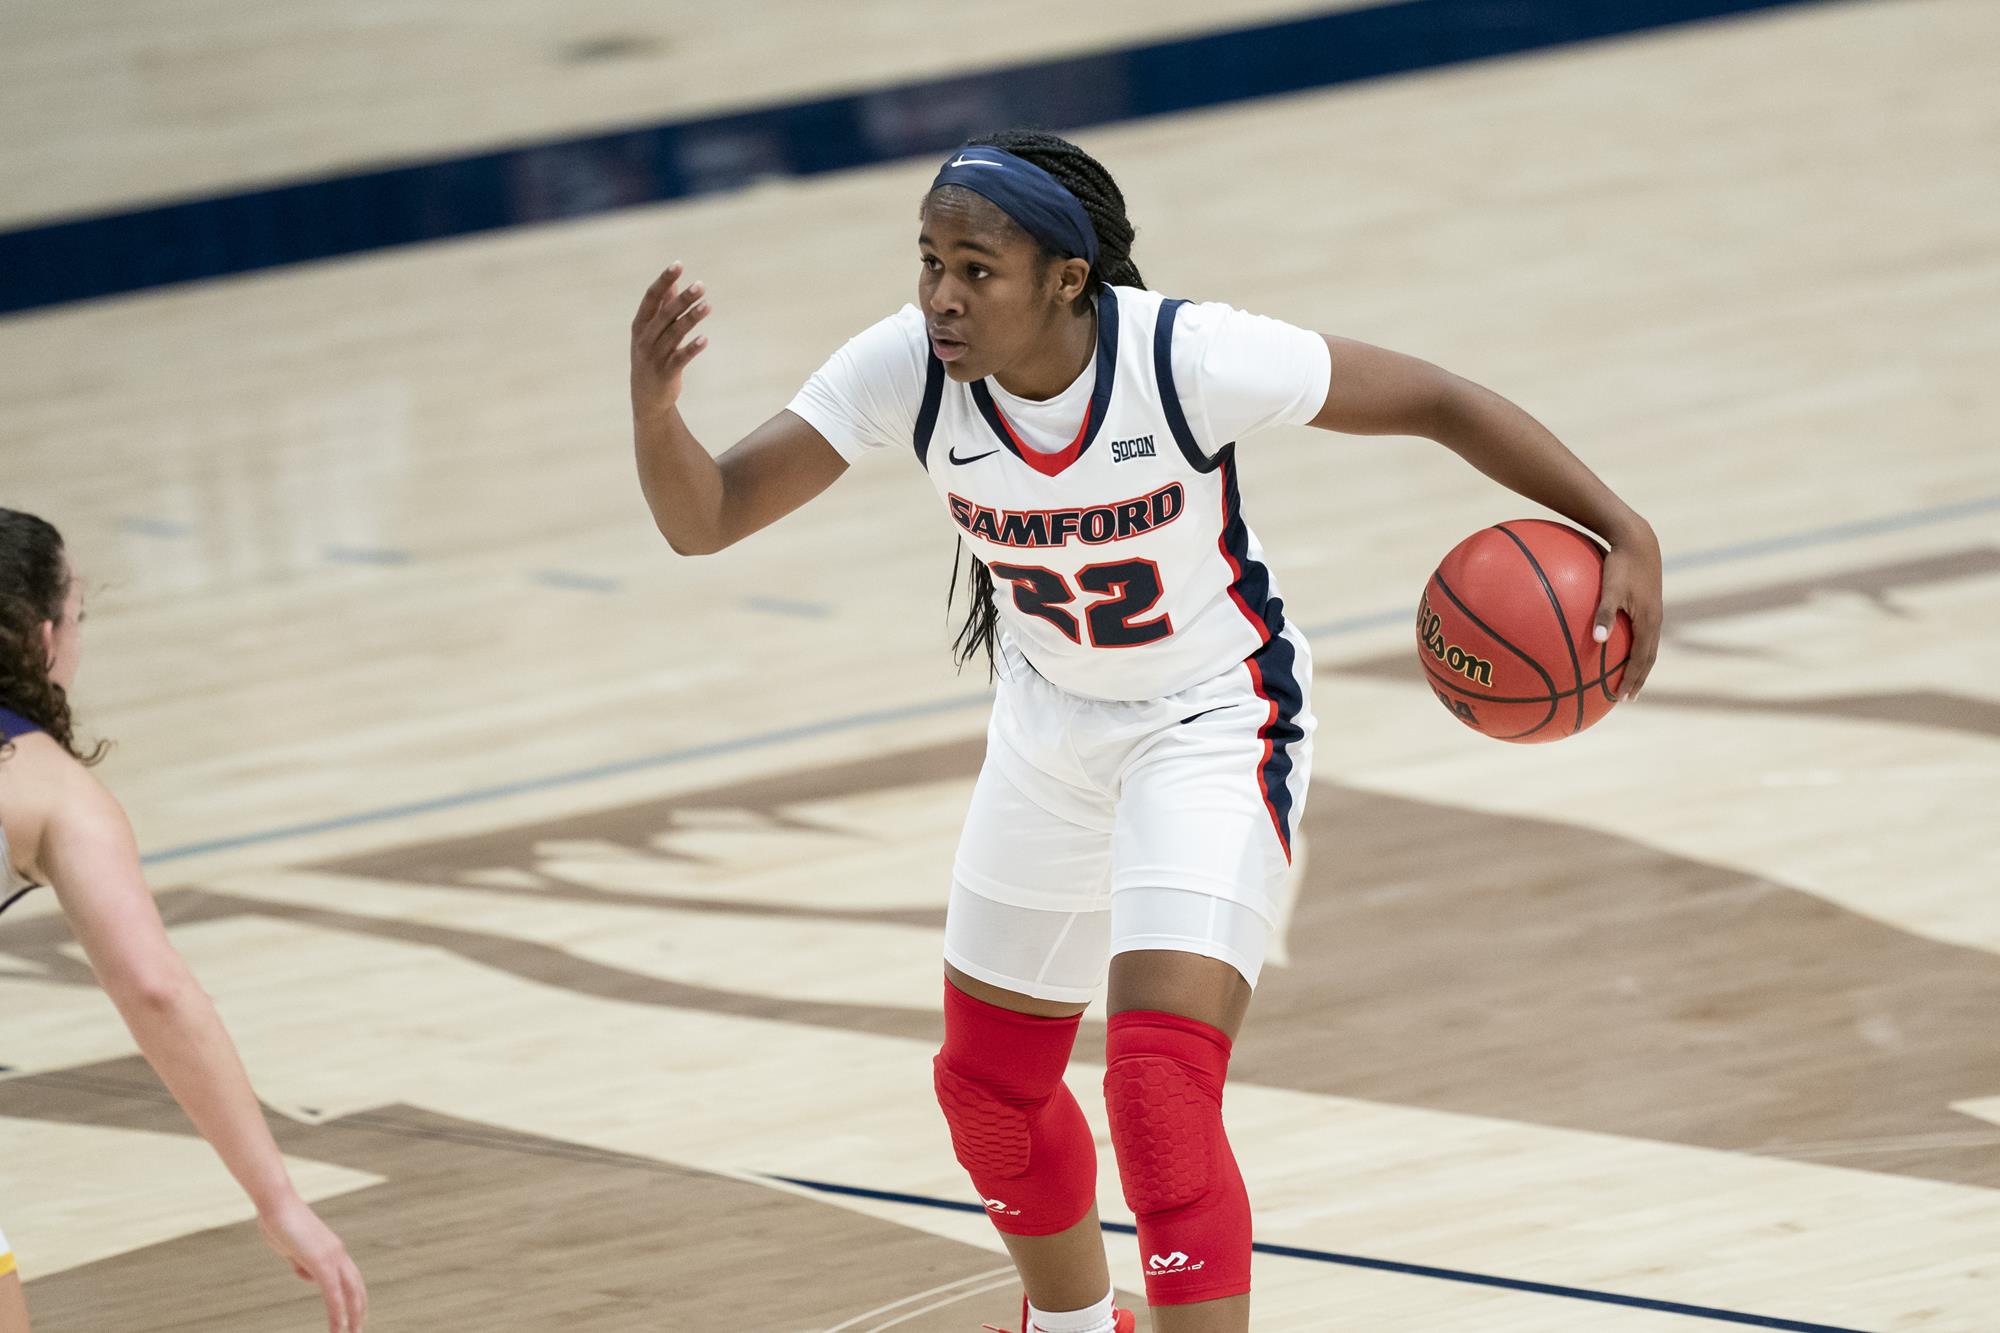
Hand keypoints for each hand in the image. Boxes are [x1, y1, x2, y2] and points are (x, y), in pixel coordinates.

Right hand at [258, 1194, 367, 1331]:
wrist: (276, 1204)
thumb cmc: (280, 1223)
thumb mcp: (293, 1249)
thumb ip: (302, 1263)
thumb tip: (309, 1276)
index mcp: (334, 1250)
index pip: (352, 1278)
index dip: (356, 1297)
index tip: (358, 1314)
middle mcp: (339, 1253)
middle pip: (357, 1287)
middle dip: (360, 1311)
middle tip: (359, 1331)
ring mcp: (332, 1257)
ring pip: (351, 1293)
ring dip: (353, 1317)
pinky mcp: (321, 1262)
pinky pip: (333, 1294)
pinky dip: (337, 1314)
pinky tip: (337, 1329)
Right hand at [630, 262, 711, 420]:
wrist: (646, 398)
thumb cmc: (651, 357)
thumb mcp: (652, 331)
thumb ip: (663, 307)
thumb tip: (673, 282)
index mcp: (641, 324)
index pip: (651, 298)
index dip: (664, 280)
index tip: (678, 265)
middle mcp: (645, 338)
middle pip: (665, 314)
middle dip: (683, 299)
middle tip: (701, 285)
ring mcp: (654, 356)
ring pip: (675, 334)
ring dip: (692, 319)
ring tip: (708, 305)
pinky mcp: (666, 372)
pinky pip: (681, 358)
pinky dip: (692, 349)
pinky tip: (705, 339)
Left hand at [1593, 521, 1662, 700]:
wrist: (1638, 540)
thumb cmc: (1621, 563)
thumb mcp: (1610, 588)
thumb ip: (1604, 613)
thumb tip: (1598, 640)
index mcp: (1648, 622)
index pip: (1641, 660)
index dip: (1632, 680)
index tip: (1621, 697)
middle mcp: (1655, 620)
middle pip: (1648, 658)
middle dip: (1637, 679)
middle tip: (1625, 697)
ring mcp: (1654, 612)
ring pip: (1648, 646)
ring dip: (1639, 665)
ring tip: (1627, 678)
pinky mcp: (1649, 604)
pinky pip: (1643, 633)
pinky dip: (1636, 647)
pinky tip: (1620, 646)